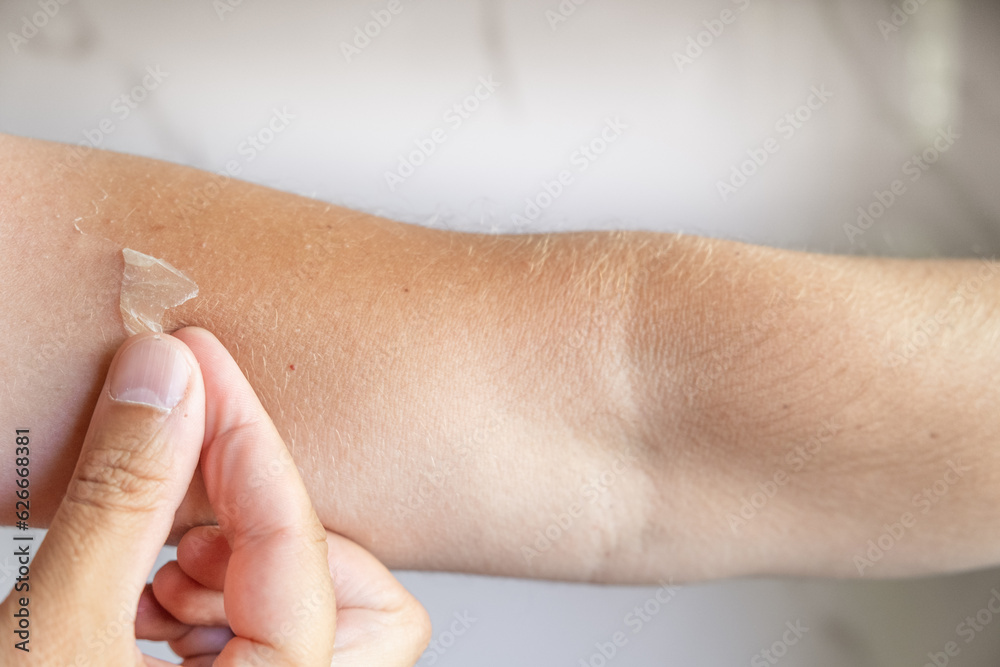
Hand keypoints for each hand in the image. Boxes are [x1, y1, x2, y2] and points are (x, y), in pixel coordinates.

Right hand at [138, 327, 430, 664]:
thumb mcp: (57, 627)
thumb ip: (121, 502)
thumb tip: (163, 374)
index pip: (301, 543)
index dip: (243, 437)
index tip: (198, 361)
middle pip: (367, 593)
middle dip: (269, 534)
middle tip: (183, 522)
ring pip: (322, 614)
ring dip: (236, 573)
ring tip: (157, 577)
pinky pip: (274, 643)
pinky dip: (219, 609)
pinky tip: (146, 606)